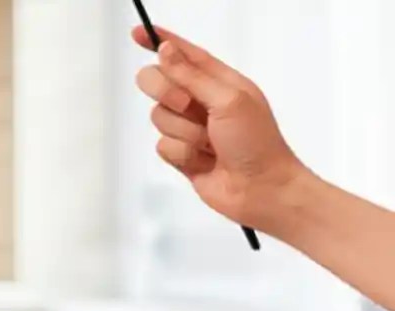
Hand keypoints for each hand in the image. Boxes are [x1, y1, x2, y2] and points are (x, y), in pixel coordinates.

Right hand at [132, 26, 310, 234]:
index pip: (182, 54)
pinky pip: (161, 145)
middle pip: (158, 82)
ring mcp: (189, 128)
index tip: (137, 34)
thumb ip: (192, 75)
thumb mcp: (228, 100)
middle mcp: (201, 101)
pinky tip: (203, 161)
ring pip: (158, 117)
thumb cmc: (257, 143)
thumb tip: (166, 51)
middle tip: (185, 104)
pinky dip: (182, 154)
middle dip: (166, 92)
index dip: (159, 42)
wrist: (261, 189)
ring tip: (208, 144)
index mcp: (218, 81)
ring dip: (184, 132)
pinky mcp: (181, 153)